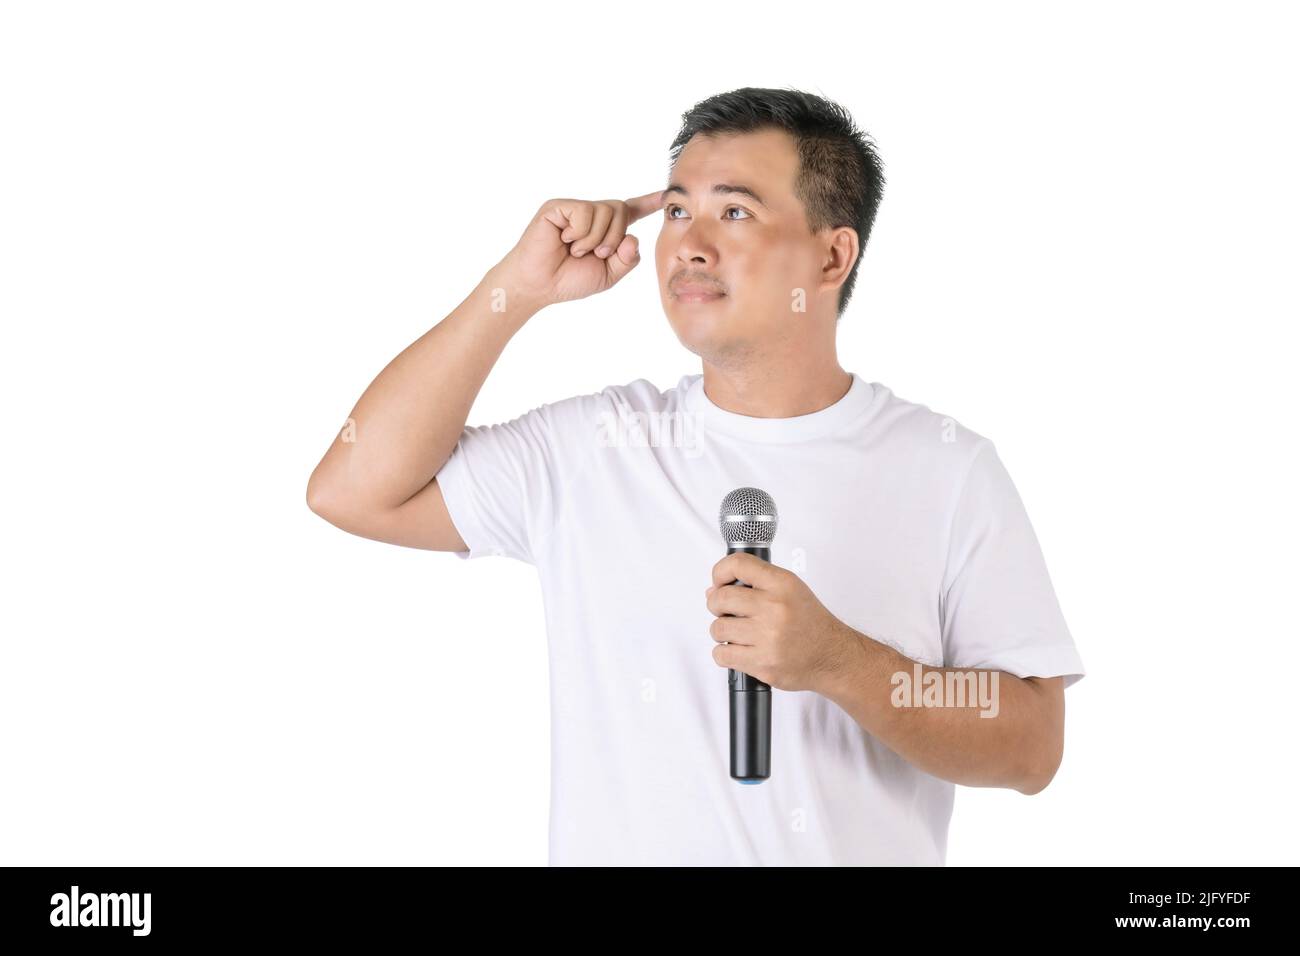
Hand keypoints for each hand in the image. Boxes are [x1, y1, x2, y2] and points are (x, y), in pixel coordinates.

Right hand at [491, 191, 665, 310]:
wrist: (539, 285)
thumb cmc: (569, 280)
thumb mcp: (608, 275)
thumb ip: (627, 259)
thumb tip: (633, 235)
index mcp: (605, 230)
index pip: (631, 212)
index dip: (649, 203)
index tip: (666, 195)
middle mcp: (592, 215)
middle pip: (621, 209)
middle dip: (614, 237)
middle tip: (594, 255)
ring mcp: (575, 209)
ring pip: (605, 210)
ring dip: (595, 239)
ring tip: (575, 250)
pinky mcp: (559, 207)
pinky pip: (584, 212)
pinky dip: (579, 234)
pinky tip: (563, 240)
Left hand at [706, 552, 859, 692]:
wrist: (832, 656)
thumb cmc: (810, 623)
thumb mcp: (790, 589)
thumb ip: (755, 584)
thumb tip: (712, 590)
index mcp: (782, 584)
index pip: (737, 564)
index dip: (720, 572)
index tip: (718, 582)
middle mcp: (775, 607)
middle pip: (720, 598)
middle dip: (716, 605)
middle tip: (725, 611)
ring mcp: (768, 637)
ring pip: (718, 628)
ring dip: (721, 632)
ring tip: (737, 633)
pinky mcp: (763, 663)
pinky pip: (722, 654)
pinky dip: (724, 653)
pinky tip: (738, 650)